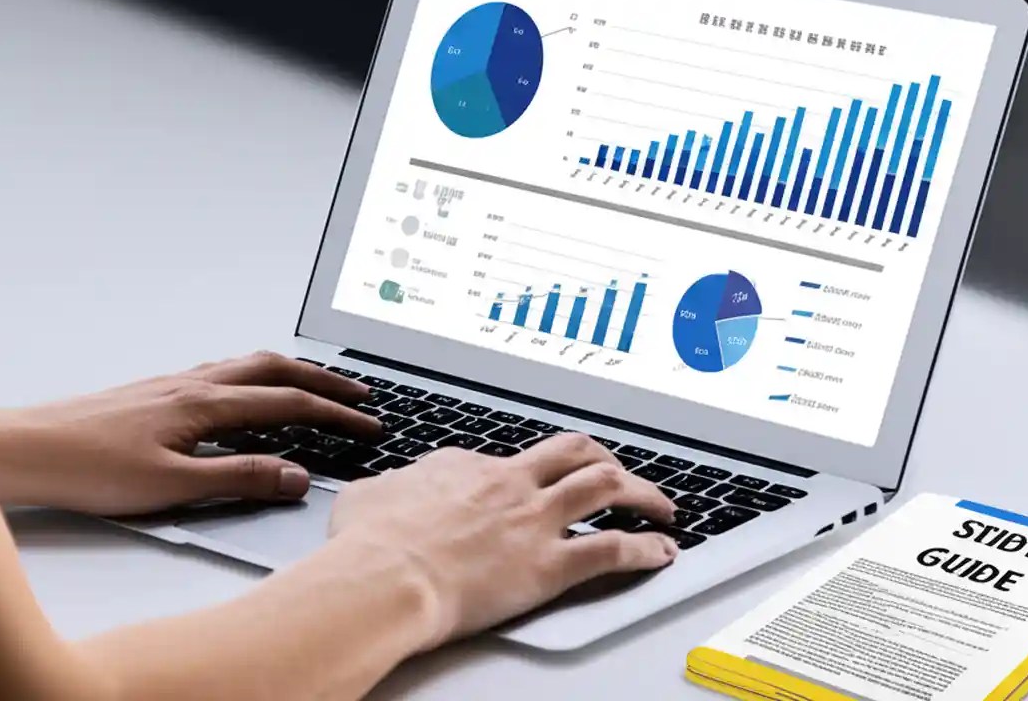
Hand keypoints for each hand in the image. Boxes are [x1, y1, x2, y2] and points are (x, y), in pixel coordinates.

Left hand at [0, 352, 378, 514]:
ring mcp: (175, 383)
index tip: (369, 424)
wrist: (28, 448)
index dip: (335, 414)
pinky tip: (249, 393)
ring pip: (250, 365)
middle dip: (325, 380)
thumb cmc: (89, 469)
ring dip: (292, 373)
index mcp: (205, 404)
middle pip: (277, 370)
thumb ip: (239, 479)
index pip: (289, 404)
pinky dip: (256, 376)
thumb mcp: (172, 486)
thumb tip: (297, 475)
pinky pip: (224, 372)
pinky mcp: (157, 391)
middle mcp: (195, 384)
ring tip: (318, 385)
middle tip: (361, 392)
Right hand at [328, 434, 678, 649]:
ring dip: (642, 494)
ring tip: (662, 507)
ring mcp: (533, 519)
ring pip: (607, 485)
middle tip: (620, 472)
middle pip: (574, 451)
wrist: (383, 577)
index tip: (533, 486)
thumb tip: (378, 490)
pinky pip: (613, 548)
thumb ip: (384, 488)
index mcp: (465, 467)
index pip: (510, 459)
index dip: (528, 473)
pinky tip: (660, 552)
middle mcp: (508, 482)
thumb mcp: (365, 497)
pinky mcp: (549, 563)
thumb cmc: (366, 545)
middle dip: (605, 458)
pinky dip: (645, 549)